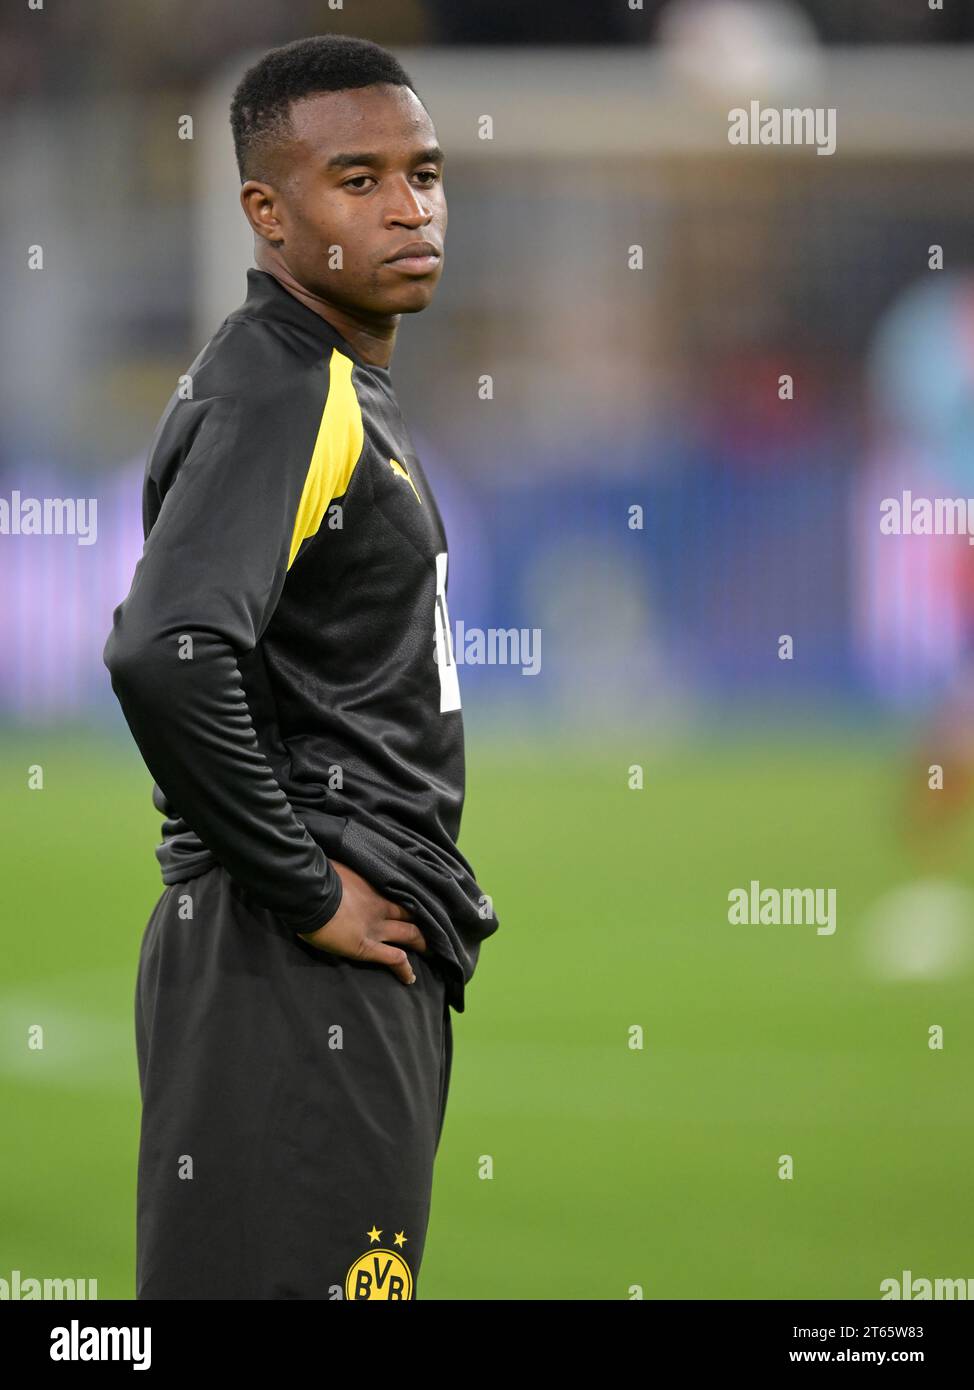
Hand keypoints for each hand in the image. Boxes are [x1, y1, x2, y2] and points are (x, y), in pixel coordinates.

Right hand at [296, 858, 427, 984]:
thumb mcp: (336, 867)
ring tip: (432, 952)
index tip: (419, 902)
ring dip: (421, 943)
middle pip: (410, 913)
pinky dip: (404, 969)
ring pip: (409, 934)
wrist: (309, 894)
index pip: (399, 892)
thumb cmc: (317, 876)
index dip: (410, 899)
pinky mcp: (366, 947)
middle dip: (424, 920)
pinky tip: (410, 978)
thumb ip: (343, 871)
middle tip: (435, 927)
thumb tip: (337, 868)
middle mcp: (380, 906)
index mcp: (372, 886)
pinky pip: (392, 958)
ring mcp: (376, 927)